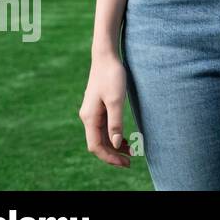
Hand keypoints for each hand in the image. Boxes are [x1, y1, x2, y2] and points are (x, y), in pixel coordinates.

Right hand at [80, 51, 131, 167]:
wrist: (106, 57)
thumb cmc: (112, 76)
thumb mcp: (117, 100)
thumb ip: (116, 122)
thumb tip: (116, 144)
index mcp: (90, 117)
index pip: (96, 146)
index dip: (109, 157)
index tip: (125, 163)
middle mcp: (88, 117)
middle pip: (98, 143)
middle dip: (113, 154)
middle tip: (130, 162)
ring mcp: (92, 113)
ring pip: (102, 136)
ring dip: (114, 146)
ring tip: (131, 152)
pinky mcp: (98, 108)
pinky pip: (104, 127)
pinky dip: (114, 136)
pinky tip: (125, 138)